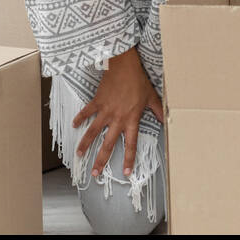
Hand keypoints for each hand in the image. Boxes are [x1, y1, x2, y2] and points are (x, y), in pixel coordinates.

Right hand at [73, 48, 163, 178]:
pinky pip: (86, 113)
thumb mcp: (151, 97)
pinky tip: (74, 125)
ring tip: (79, 155)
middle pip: (108, 144)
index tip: (125, 172)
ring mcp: (106, 111)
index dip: (128, 159)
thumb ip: (158, 110)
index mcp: (132, 119)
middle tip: (95, 174)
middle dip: (101, 160)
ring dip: (85, 144)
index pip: (131, 144)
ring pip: (93, 132)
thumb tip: (165, 120)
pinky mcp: (97, 102)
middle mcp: (118, 118)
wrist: (125, 65)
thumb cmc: (139, 81)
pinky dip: (79, 119)